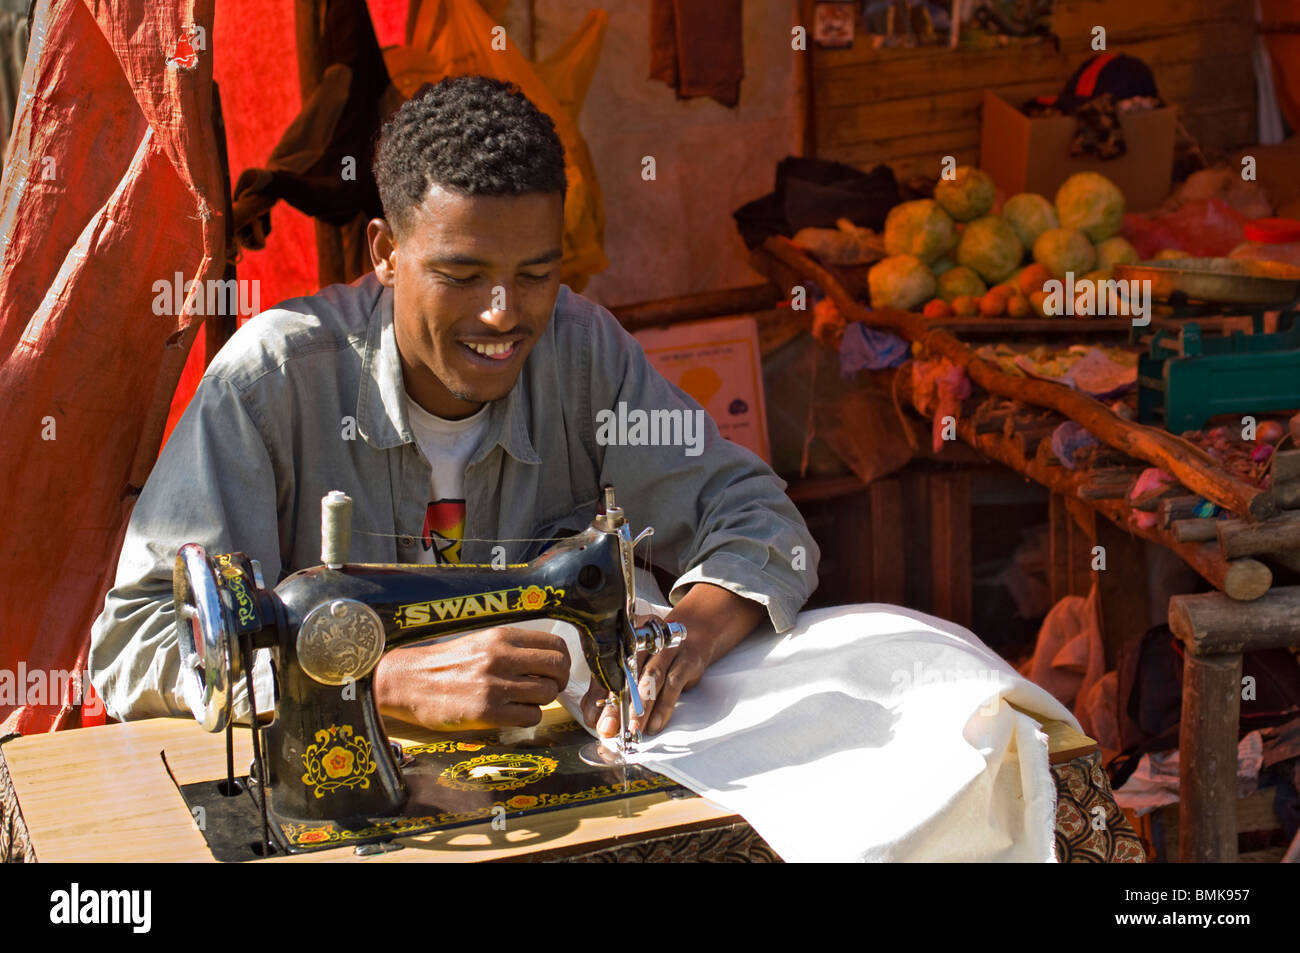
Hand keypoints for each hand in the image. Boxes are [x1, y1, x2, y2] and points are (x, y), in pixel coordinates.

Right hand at [373, 626, 570, 730]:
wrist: (409, 682)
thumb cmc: (447, 664)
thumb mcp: (481, 642)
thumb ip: (514, 647)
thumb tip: (550, 660)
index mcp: (502, 637)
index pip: (556, 644)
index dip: (562, 660)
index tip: (555, 670)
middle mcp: (501, 657)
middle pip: (558, 668)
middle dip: (558, 681)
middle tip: (546, 687)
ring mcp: (494, 685)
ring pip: (547, 694)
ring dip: (540, 701)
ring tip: (522, 700)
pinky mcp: (487, 712)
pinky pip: (530, 716)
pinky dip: (527, 717)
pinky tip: (512, 713)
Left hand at [579, 642, 709, 739]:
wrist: (695, 635)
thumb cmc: (655, 657)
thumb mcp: (632, 668)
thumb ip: (609, 690)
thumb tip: (593, 717)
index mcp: (624, 641)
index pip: (606, 668)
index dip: (597, 694)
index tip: (592, 718)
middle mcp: (644, 641)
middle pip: (627, 673)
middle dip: (616, 703)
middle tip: (608, 727)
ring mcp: (667, 649)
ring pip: (651, 678)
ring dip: (641, 707)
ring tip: (633, 729)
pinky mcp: (687, 660)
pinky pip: (674, 684)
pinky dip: (664, 706)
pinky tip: (655, 724)